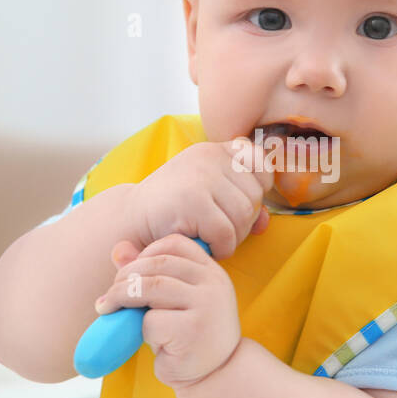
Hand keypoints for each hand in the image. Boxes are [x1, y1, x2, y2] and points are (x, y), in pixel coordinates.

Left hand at [95, 234, 241, 389]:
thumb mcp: (173, 301)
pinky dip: (142, 330)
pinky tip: (152, 341)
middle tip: (109, 296)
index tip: (130, 273)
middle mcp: (213, 283)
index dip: (146, 252)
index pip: (175, 244)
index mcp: (211, 271)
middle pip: (157, 264)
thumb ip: (150, 274)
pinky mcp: (192, 330)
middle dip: (125, 277)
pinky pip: (152, 321)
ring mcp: (206, 305)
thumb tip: (118, 249)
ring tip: (108, 310)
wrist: (216, 375)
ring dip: (121, 297)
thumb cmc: (190, 336)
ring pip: (151, 287)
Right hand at [130, 139, 272, 259]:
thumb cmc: (173, 212)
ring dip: (234, 237)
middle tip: (221, 232)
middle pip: (255, 195)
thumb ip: (240, 202)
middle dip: (244, 222)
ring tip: (213, 240)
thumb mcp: (209, 198)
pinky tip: (206, 246)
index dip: (257, 190)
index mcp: (214, 150)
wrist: (130, 221)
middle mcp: (209, 156)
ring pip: (244, 215)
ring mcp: (200, 176)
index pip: (261, 163)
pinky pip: (226, 232)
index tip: (236, 206)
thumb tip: (266, 222)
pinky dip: (221, 247)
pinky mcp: (192, 200)